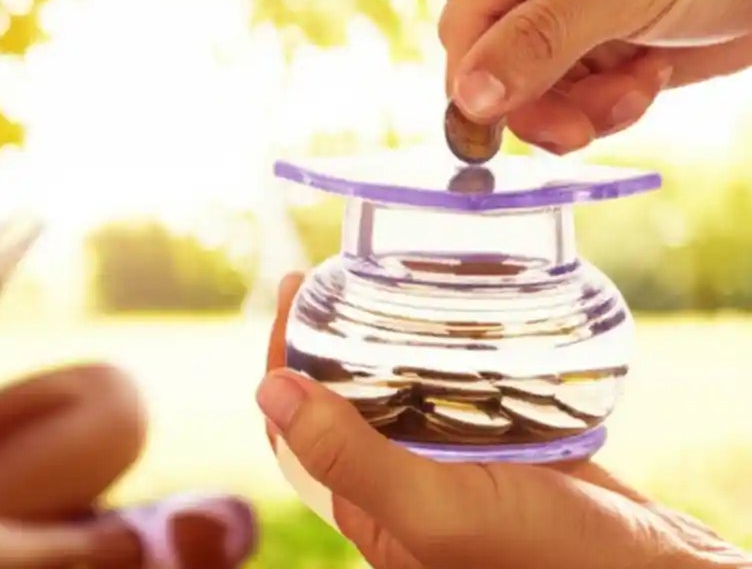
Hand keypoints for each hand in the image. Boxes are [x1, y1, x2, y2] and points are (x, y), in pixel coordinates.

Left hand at [258, 273, 749, 568]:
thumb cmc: (543, 559)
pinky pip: (463, 391)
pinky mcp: (505, 448)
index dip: (284, 359)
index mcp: (369, 511)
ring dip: (390, 340)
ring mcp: (455, 466)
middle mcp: (403, 486)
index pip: (298, 429)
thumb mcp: (435, 511)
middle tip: (337, 274)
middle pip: (345, 401)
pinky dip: (454, 352)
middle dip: (333, 338)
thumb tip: (270, 389)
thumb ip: (350, 459)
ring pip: (403, 391)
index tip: (294, 293)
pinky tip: (461, 314)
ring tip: (389, 281)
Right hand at [440, 0, 751, 153]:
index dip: (479, 75)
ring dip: (579, 109)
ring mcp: (562, 15)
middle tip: (575, 131)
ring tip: (634, 91)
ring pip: (529, 94)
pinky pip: (568, 104)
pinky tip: (648, 79)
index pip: (467, 19)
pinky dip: (604, 108)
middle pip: (490, 65)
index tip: (500, 119)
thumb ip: (537, 41)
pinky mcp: (593, 51)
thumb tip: (466, 99)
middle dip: (538, 100)